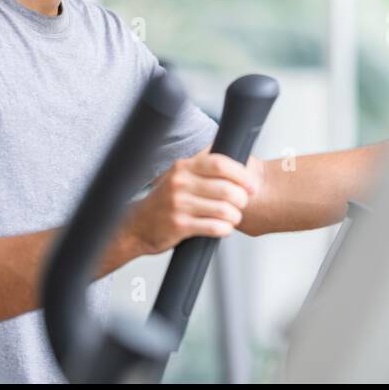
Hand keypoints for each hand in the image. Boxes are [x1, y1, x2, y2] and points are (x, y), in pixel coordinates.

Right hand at [123, 147, 261, 255]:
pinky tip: (224, 228)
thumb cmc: (167, 201)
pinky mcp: (179, 226)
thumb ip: (203, 168)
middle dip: (242, 198)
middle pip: (226, 188)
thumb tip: (238, 161)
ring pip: (223, 209)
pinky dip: (225, 228)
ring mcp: (179, 205)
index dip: (242, 174)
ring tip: (233, 217)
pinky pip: (214, 227)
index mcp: (183, 167)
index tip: (252, 185)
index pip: (220, 163)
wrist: (137, 225)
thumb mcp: (180, 177)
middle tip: (243, 203)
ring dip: (235, 215)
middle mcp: (180, 183)